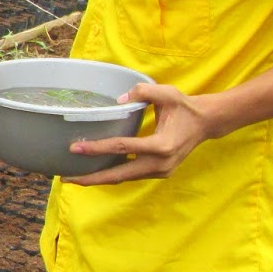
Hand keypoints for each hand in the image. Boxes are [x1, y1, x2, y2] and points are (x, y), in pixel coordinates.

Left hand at [61, 82, 212, 184]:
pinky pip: (131, 175)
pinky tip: (96, 172)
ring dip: (100, 179)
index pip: (121, 148)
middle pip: (118, 175)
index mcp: (161, 145)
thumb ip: (143, 92)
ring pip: (124, 178)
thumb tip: (118, 99)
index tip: (75, 148)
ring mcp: (160, 171)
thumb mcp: (167, 93)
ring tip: (75, 177)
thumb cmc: (184, 107)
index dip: (96, 148)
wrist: (207, 123)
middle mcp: (160, 163)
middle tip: (66, 178)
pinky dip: (113, 175)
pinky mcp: (160, 173)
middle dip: (91, 178)